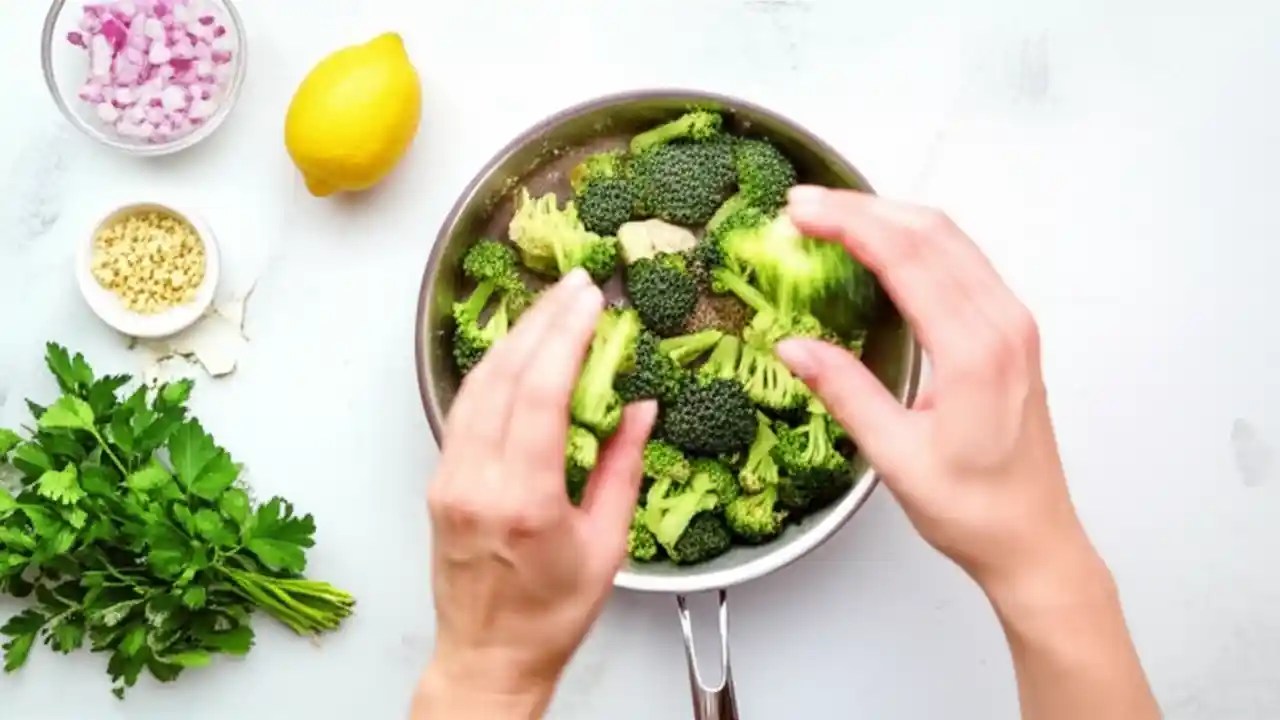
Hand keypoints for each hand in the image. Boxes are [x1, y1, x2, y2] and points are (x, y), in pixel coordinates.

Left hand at [416, 269, 655, 718]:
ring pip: (477, 386)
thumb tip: (639, 406)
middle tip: (574, 287)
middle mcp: (477, 483)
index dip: (566, 336)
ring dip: (515, 337)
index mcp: (525, 501)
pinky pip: (466, 408)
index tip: (589, 300)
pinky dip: (493, 370)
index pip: (541, 393)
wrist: (489, 657)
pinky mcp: (440, 481)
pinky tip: (516, 351)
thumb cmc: (550, 616)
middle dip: (542, 321)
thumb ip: (623, 467)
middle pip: (504, 376)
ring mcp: (451, 480)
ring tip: (550, 305)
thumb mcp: (608, 545)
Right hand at [777, 187, 1091, 590]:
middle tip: (804, 205)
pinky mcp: (1011, 331)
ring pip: (951, 239)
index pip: (908, 258)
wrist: (1034, 539)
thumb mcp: (896, 457)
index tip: (801, 211)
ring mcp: (1013, 323)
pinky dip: (916, 241)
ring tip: (832, 216)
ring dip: (889, 217)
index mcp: (976, 351)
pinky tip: (881, 246)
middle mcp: (1004, 324)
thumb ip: (845, 392)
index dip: (850, 224)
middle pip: (931, 232)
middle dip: (863, 208)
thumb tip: (793, 346)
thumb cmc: (974, 510)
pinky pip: (964, 261)